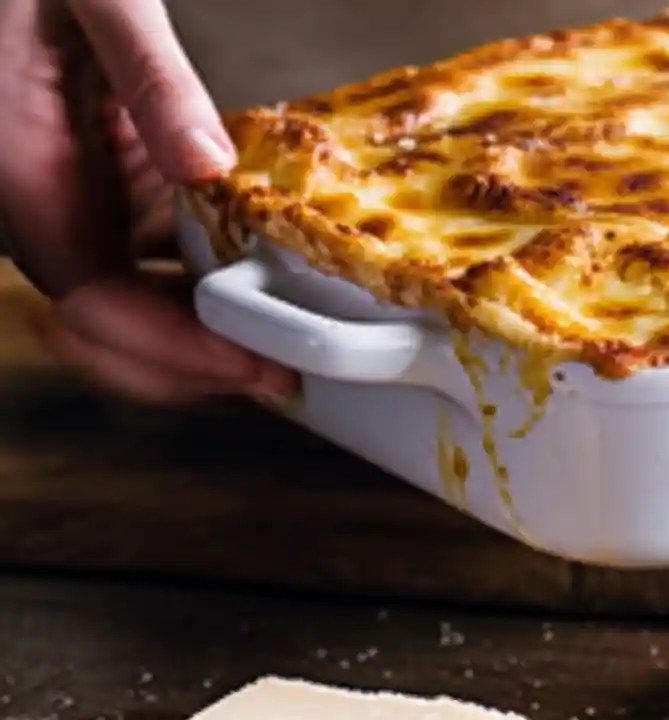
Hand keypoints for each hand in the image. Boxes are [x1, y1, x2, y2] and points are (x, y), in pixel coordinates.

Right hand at [0, 0, 295, 404]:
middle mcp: (35, 202)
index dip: (175, 350)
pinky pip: (136, 255)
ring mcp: (61, 199)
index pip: (96, 302)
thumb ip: (150, 79)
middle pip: (108, 325)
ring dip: (196, 332)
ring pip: (124, 299)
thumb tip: (207, 166)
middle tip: (281, 376)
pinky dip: (192, 281)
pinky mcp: (88, 182)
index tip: (254, 369)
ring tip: (279, 344)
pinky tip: (251, 281)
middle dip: (190, 364)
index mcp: (24, 174)